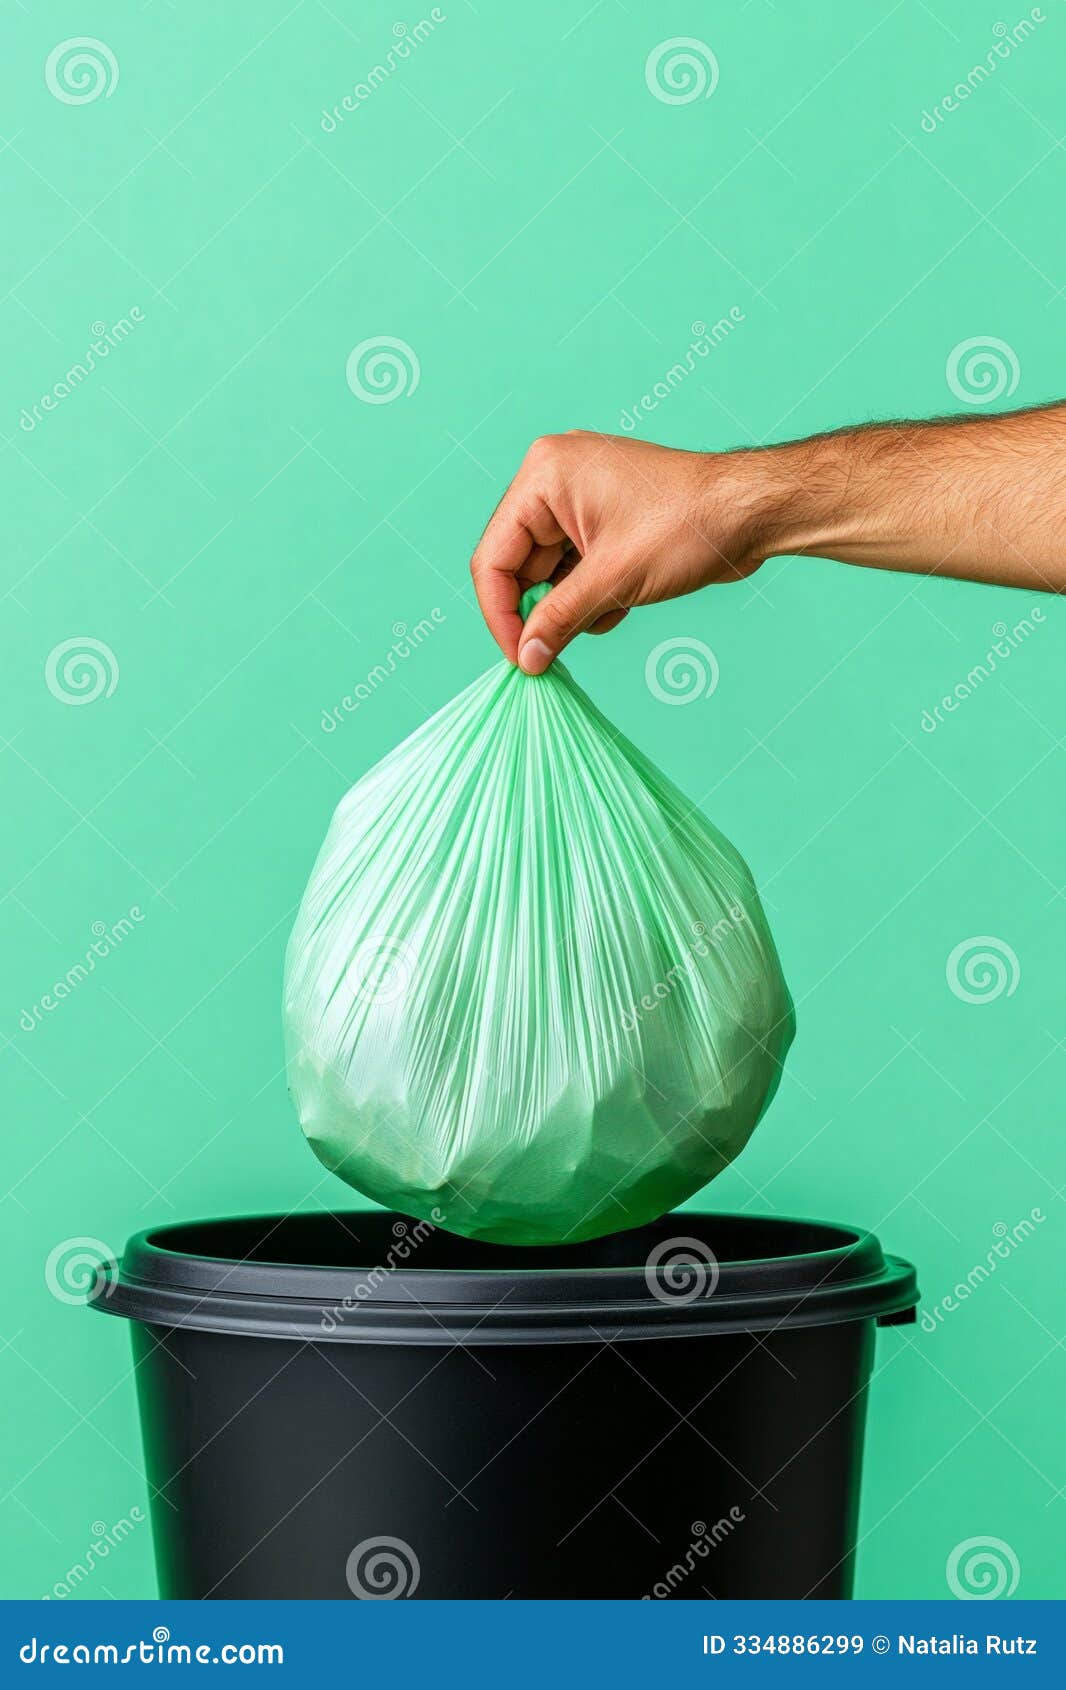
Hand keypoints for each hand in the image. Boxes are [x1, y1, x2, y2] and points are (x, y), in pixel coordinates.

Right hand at [469, 431, 769, 672]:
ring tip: (612, 609)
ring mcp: (580, 501)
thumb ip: (560, 620)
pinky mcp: (603, 521)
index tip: (519, 659)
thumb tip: (526, 659)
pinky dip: (592, 596)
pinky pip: (576, 570)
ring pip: (550, 574)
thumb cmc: (689, 525)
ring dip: (574, 606)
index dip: (501, 615)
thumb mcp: (614, 580)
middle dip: (543, 611)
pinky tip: (624, 601)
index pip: (494, 557)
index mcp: (545, 476)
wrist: (752, 512)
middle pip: (519, 566)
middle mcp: (555, 481)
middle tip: (554, 654)